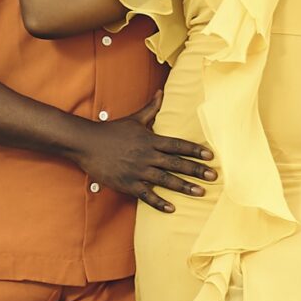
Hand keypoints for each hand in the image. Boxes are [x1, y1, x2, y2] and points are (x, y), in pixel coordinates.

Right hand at [76, 88, 217, 213]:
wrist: (87, 143)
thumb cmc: (112, 130)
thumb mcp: (134, 119)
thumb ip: (151, 108)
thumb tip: (161, 93)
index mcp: (150, 140)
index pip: (178, 145)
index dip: (195, 150)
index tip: (210, 156)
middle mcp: (147, 155)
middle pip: (176, 163)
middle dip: (196, 170)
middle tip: (214, 176)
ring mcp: (138, 170)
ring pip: (165, 180)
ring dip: (184, 186)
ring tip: (200, 192)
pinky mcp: (128, 183)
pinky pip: (146, 195)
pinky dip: (159, 202)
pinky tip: (172, 208)